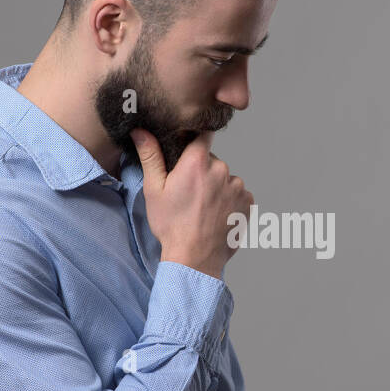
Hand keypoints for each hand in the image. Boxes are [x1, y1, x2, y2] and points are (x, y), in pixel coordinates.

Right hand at [132, 128, 252, 279]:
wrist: (195, 259)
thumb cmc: (172, 226)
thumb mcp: (154, 190)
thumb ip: (151, 156)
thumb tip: (140, 131)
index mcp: (198, 162)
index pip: (202, 135)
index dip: (194, 141)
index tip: (187, 151)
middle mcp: (222, 170)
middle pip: (212, 161)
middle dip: (201, 172)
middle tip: (188, 194)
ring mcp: (238, 187)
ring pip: (225, 179)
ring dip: (216, 187)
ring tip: (202, 209)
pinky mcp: (248, 202)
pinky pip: (238, 194)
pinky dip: (229, 201)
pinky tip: (216, 215)